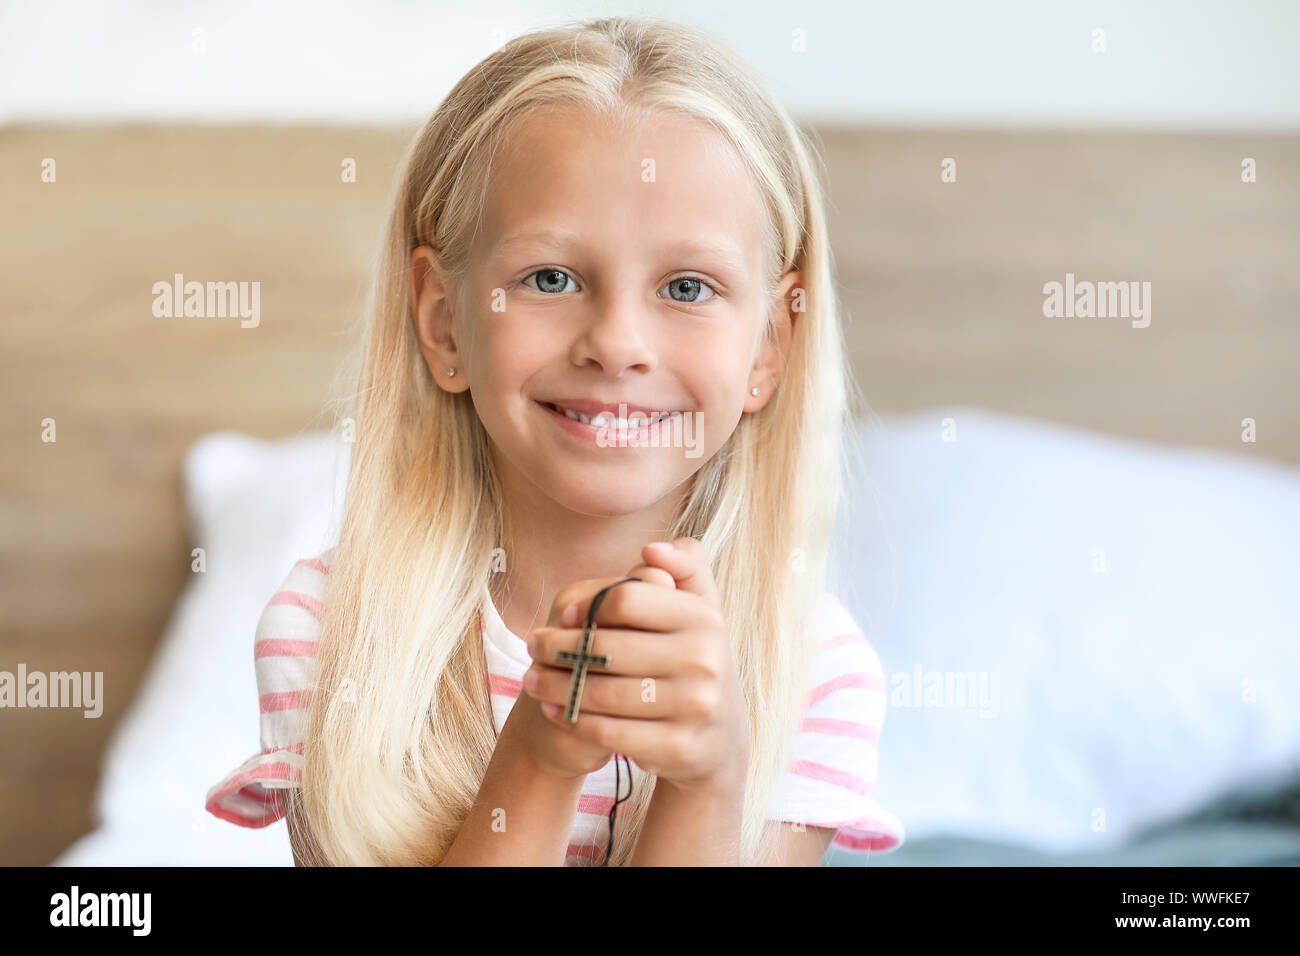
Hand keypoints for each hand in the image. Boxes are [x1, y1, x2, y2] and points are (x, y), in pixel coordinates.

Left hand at [522, 537, 750, 791]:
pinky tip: (553, 711)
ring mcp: (694, 707)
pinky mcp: (677, 748)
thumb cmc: (693, 659)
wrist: (718, 738)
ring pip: (602, 692)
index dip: (587, 606)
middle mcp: (704, 661)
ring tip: (532, 679)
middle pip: (606, 647)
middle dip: (558, 648)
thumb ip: (684, 566)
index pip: (627, 598)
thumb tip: (652, 550)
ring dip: (556, 685)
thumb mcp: (699, 609)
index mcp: (704, 618)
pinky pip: (608, 731)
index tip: (562, 615)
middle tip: (531, 648)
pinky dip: (573, 719)